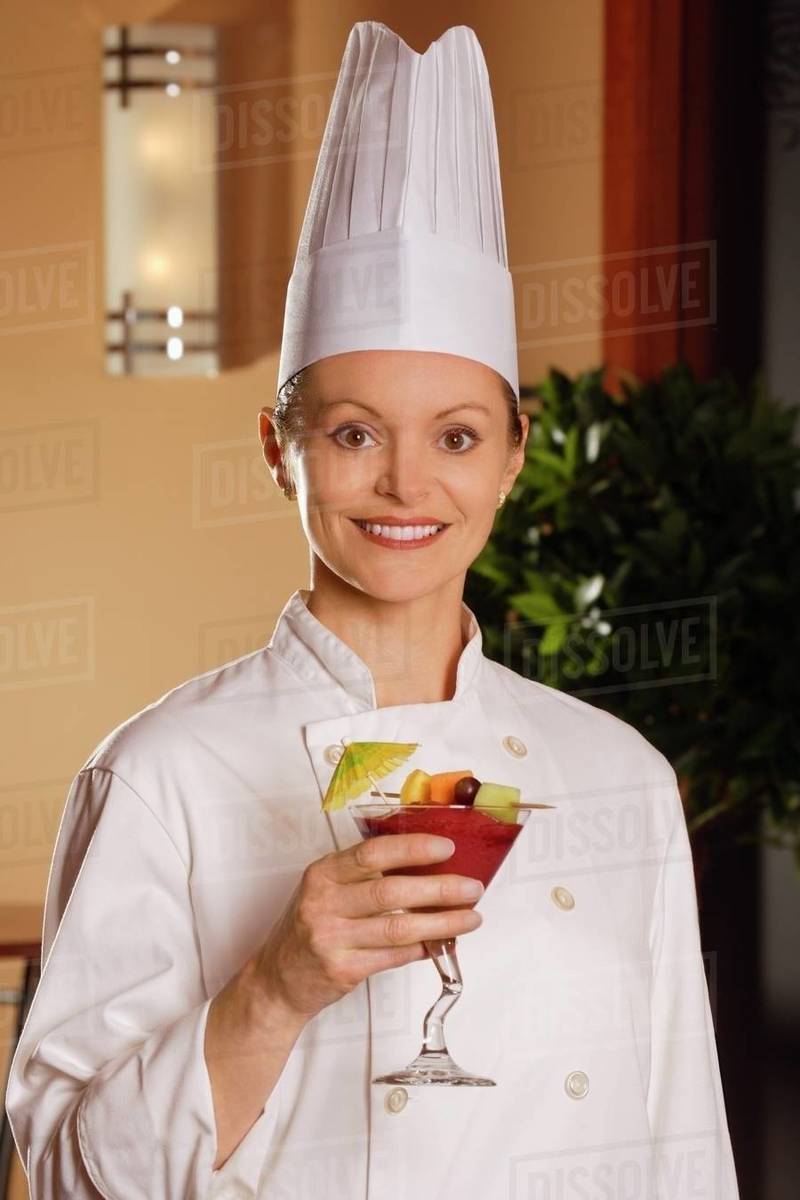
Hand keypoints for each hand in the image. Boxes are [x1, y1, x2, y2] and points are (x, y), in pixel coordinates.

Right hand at [252, 833, 483, 1022]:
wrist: (277, 979)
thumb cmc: (310, 925)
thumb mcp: (326, 889)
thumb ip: (364, 876)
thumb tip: (426, 864)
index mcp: (323, 873)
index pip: (373, 853)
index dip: (413, 848)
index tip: (447, 848)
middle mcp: (323, 903)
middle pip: (392, 892)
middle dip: (440, 888)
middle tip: (473, 887)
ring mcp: (331, 939)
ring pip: (399, 929)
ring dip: (442, 923)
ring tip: (471, 918)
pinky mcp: (342, 970)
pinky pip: (394, 957)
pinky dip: (423, 949)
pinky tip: (441, 943)